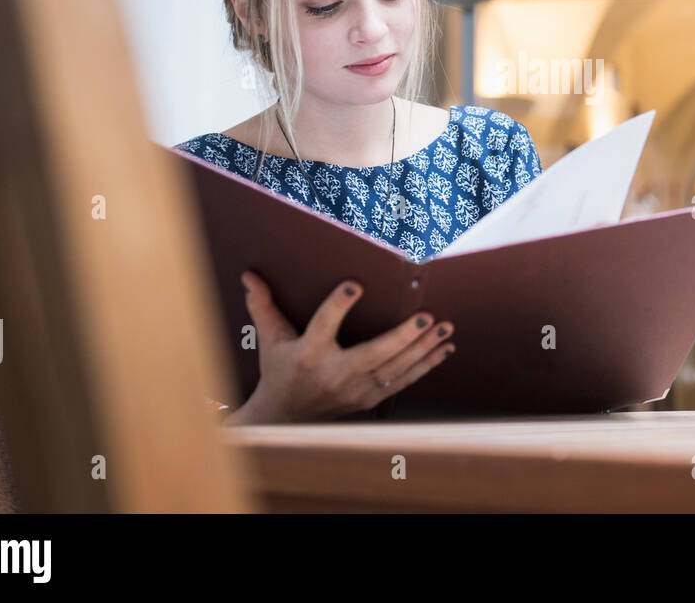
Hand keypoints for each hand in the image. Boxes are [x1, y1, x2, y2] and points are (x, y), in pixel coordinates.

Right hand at [225, 270, 454, 423]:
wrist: (286, 418)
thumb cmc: (280, 370)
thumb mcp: (270, 340)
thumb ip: (263, 307)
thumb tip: (249, 276)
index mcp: (308, 355)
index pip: (323, 326)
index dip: (337, 306)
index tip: (354, 285)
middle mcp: (334, 375)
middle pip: (374, 355)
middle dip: (403, 336)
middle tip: (426, 316)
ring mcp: (355, 390)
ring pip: (395, 370)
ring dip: (424, 349)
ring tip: (445, 327)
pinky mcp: (369, 400)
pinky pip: (403, 382)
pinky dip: (426, 365)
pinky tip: (444, 348)